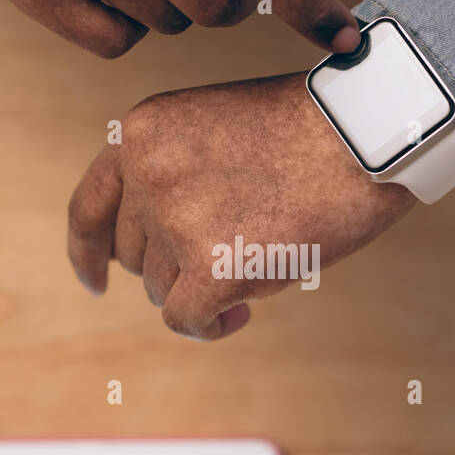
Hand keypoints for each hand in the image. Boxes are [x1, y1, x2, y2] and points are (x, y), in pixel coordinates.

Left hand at [67, 73, 413, 339]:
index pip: (89, 206)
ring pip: (162, 290)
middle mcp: (147, 175)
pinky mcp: (212, 265)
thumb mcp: (218, 129)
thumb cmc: (312, 129)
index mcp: (141, 133)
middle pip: (136, 257)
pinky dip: (210, 326)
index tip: (95, 280)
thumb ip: (178, 176)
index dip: (87, 252)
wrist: (366, 132)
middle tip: (234, 254)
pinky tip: (242, 313)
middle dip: (174, 268)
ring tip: (262, 256)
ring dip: (204, 289)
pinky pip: (187, 320)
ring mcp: (176, 220)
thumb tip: (162, 260)